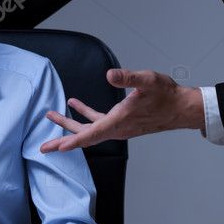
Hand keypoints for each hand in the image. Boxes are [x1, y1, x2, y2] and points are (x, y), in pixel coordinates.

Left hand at [40, 69, 204, 152]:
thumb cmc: (166, 95)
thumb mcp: (148, 81)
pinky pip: (98, 121)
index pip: (91, 134)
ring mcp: (118, 126)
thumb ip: (128, 77)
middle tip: (43, 147)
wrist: (180, 107)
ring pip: (89, 129)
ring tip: (51, 115)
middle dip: (63, 140)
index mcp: (120, 121)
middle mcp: (117, 128)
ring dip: (70, 124)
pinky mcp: (121, 121)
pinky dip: (85, 114)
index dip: (72, 141)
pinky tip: (75, 104)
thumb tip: (110, 75)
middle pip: (85, 137)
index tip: (56, 148)